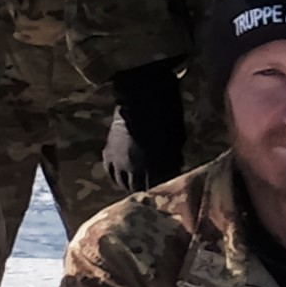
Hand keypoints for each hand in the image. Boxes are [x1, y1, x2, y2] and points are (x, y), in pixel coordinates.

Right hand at [108, 63, 187, 186]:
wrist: (142, 98)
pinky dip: (117, 172)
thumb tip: (174, 167)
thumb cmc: (166, 115)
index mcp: (157, 166)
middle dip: (147, 185)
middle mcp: (136, 170)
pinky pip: (111, 172)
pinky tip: (123, 169)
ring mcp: (120, 163)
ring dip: (131, 182)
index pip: (160, 186)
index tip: (167, 184)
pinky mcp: (108, 154)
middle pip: (140, 188)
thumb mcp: (177, 139)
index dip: (164, 185)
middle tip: (151, 181)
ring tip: (136, 178)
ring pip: (123, 183)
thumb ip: (174, 157)